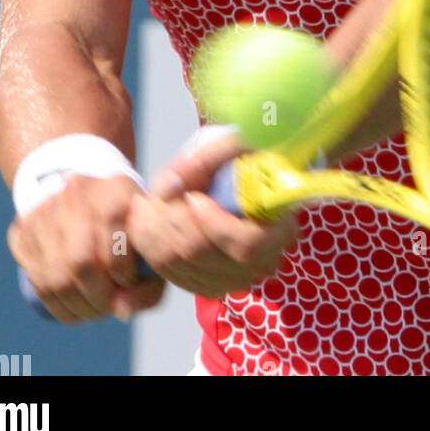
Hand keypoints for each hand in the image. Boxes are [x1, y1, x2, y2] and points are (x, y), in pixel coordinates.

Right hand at [8, 173, 164, 323]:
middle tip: (108, 307)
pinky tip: (74, 304)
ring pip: (55, 277)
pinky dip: (57, 304)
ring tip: (93, 310)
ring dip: (76, 307)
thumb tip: (120, 313)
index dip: (123, 272)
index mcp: (115, 188)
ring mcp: (45, 211)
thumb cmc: (129, 225)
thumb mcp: (149, 242)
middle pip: (80, 262)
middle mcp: (77, 193)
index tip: (128, 282)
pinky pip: (36, 281)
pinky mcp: (24, 230)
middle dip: (97, 298)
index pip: (114, 239)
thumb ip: (148, 283)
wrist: (91, 192)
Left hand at [126, 127, 297, 298]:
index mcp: (280, 229)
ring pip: (177, 263)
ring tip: (149, 201)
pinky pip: (167, 271)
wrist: (235, 181)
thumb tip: (168, 187)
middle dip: (171, 219)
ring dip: (154, 228)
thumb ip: (205, 158)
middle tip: (156, 191)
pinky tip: (151, 220)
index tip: (193, 197)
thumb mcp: (233, 145)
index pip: (248, 244)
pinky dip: (150, 244)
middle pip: (201, 253)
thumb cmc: (242, 161)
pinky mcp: (205, 285)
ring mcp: (231, 279)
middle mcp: (260, 263)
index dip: (214, 224)